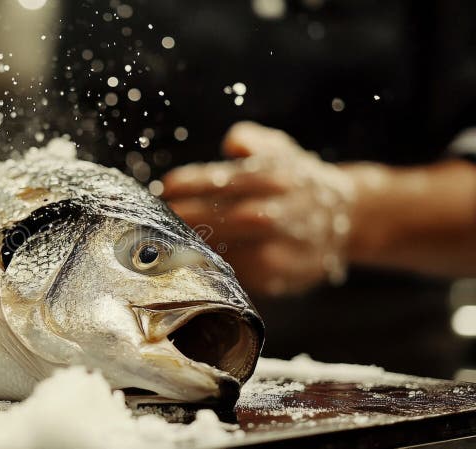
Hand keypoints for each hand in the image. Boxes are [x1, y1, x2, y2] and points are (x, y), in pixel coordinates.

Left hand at [162, 122, 354, 296]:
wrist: (348, 217)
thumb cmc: (297, 180)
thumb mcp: (280, 149)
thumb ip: (252, 140)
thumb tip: (232, 143)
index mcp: (277, 178)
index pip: (227, 180)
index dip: (191, 184)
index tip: (166, 187)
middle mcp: (282, 213)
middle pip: (227, 218)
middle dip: (188, 219)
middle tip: (158, 218)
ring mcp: (284, 249)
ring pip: (233, 252)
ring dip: (196, 248)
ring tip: (166, 241)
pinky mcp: (283, 277)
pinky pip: (243, 277)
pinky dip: (216, 271)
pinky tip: (193, 263)